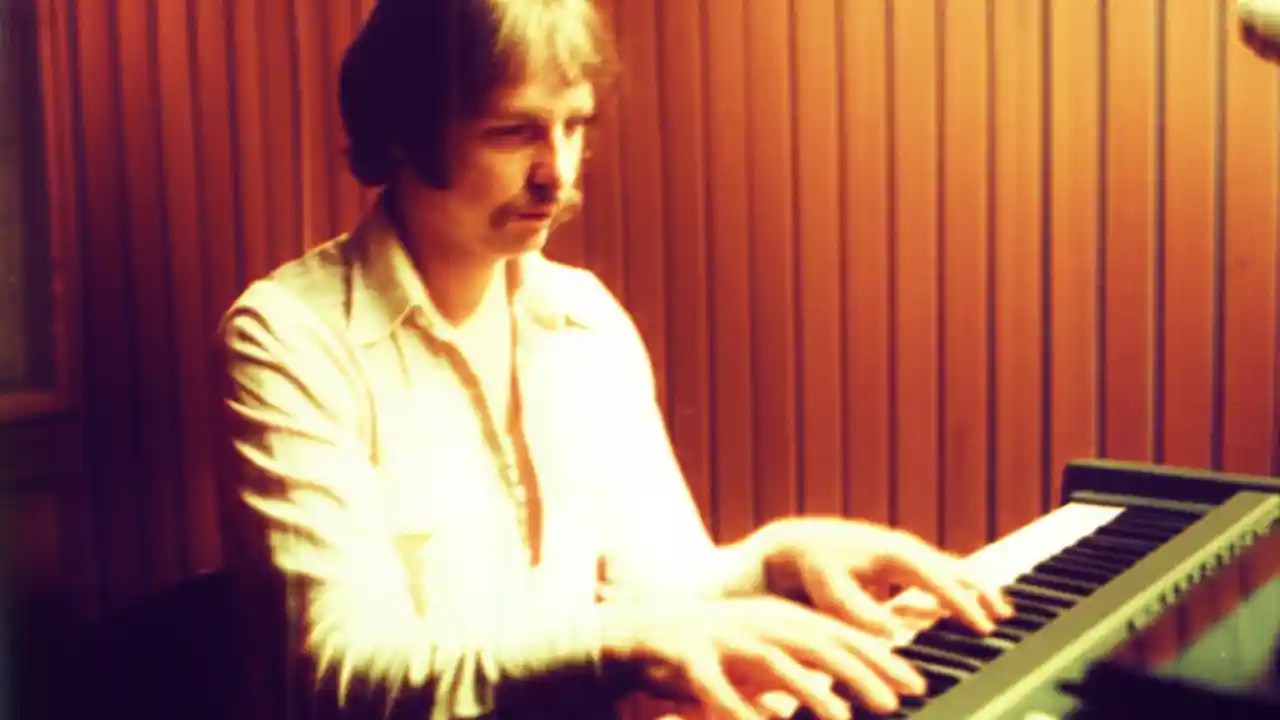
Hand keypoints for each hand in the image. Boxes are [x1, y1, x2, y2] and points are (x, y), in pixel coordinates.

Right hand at [600, 595, 927, 719]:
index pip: (837, 635)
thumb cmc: (706, 656)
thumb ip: (794, 680)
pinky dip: (737, 708)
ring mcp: (720, 637)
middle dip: (859, 671)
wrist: (633, 638)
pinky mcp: (685, 658)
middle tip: (896, 701)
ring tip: (840, 719)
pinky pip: (715, 687)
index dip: (878, 659)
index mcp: (776, 620)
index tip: (915, 685)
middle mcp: (754, 623)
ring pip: (772, 662)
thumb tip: (840, 705)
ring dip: (809, 692)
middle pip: (815, 643)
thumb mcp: (756, 666)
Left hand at [755, 517, 1013, 637]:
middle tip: (1005, 616)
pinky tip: (964, 604)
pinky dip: (955, 586)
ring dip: (974, 587)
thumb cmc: (811, 568)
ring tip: (999, 609)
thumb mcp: (828, 589)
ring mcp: (902, 552)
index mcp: (892, 553)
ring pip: (948, 568)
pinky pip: (935, 573)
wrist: (795, 544)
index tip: (984, 626)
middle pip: (953, 569)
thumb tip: (892, 631)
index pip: (937, 580)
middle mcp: (903, 548)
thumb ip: (859, 611)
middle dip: (980, 592)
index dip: (962, 604)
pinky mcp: (897, 561)